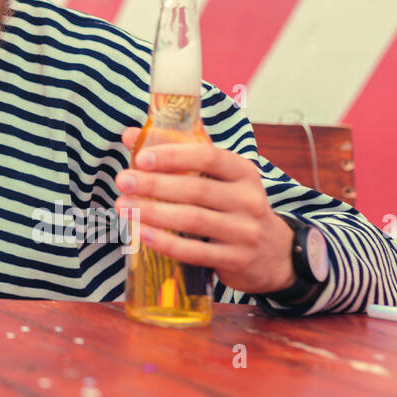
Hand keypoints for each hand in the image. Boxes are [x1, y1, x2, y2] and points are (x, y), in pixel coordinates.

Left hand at [113, 127, 296, 294]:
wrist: (273, 254)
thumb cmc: (233, 207)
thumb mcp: (217, 178)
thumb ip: (177, 155)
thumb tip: (130, 135)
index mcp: (243, 172)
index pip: (208, 157)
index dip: (173, 156)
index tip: (141, 158)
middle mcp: (249, 200)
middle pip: (196, 189)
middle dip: (154, 185)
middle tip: (123, 181)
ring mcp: (245, 232)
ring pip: (193, 220)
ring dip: (153, 213)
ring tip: (123, 206)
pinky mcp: (236, 260)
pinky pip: (194, 252)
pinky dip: (164, 243)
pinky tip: (141, 234)